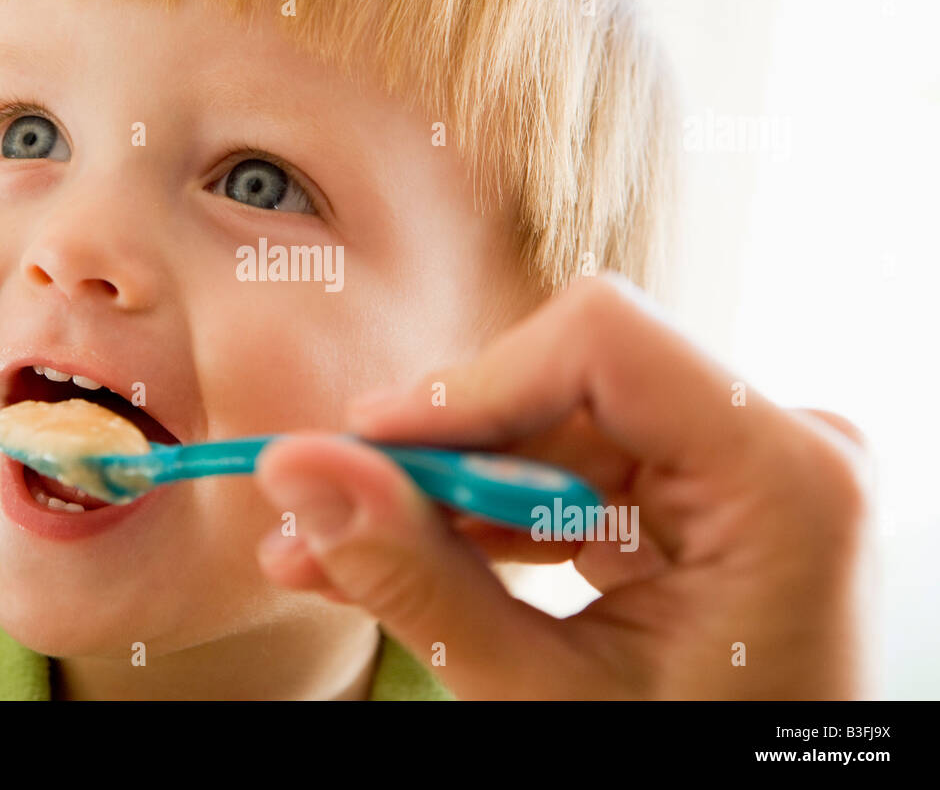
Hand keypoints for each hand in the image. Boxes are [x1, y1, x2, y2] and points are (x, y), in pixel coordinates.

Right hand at [253, 273, 870, 697]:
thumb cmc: (693, 779)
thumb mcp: (548, 700)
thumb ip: (417, 579)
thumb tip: (301, 471)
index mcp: (785, 482)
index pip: (603, 341)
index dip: (470, 384)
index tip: (365, 444)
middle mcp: (774, 450)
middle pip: (563, 386)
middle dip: (434, 455)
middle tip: (323, 509)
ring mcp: (738, 474)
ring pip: (548, 433)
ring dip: (440, 496)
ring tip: (336, 552)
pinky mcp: (697, 505)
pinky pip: (568, 478)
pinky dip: (484, 522)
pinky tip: (404, 558)